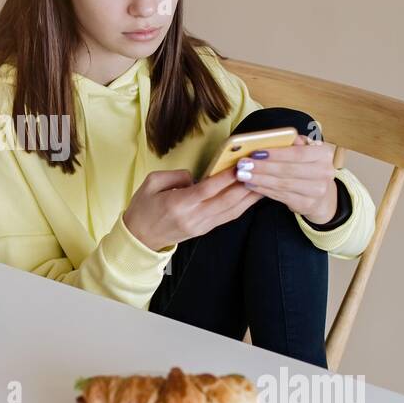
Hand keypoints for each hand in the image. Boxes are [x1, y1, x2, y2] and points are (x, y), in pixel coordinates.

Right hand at [122, 167, 262, 251]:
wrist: (139, 238)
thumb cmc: (142, 208)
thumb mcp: (151, 183)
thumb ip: (176, 175)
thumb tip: (197, 176)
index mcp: (178, 204)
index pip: (208, 189)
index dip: (225, 177)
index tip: (239, 164)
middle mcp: (193, 217)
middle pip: (226, 201)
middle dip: (244, 185)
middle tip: (259, 170)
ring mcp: (201, 226)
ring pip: (231, 211)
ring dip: (248, 197)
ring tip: (264, 182)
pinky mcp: (205, 230)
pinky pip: (228, 217)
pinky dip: (242, 206)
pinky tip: (251, 196)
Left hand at [235, 134, 337, 223]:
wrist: (322, 193)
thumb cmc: (308, 165)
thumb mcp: (306, 150)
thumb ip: (294, 143)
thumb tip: (279, 137)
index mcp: (324, 154)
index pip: (298, 153)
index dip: (276, 154)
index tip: (255, 152)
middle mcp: (325, 172)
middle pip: (288, 170)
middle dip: (262, 167)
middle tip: (243, 164)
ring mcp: (317, 191)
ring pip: (283, 184)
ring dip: (259, 179)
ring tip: (242, 174)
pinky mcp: (307, 204)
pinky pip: (281, 196)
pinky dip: (263, 190)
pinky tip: (251, 185)